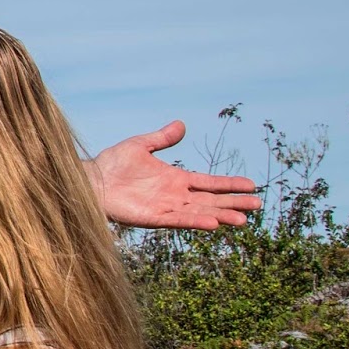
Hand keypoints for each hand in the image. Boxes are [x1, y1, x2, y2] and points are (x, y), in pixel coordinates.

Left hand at [89, 122, 262, 229]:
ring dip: (220, 216)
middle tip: (257, 205)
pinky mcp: (153, 217)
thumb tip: (181, 124)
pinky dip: (196, 222)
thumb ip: (162, 138)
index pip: (209, 182)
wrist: (91, 180)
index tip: (252, 185)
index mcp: (175, 179)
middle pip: (211, 200)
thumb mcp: (140, 145)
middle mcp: (175, 195)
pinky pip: (179, 221)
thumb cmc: (113, 164)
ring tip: (242, 220)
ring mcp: (166, 207)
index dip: (229, 184)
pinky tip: (213, 224)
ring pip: (200, 213)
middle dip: (233, 203)